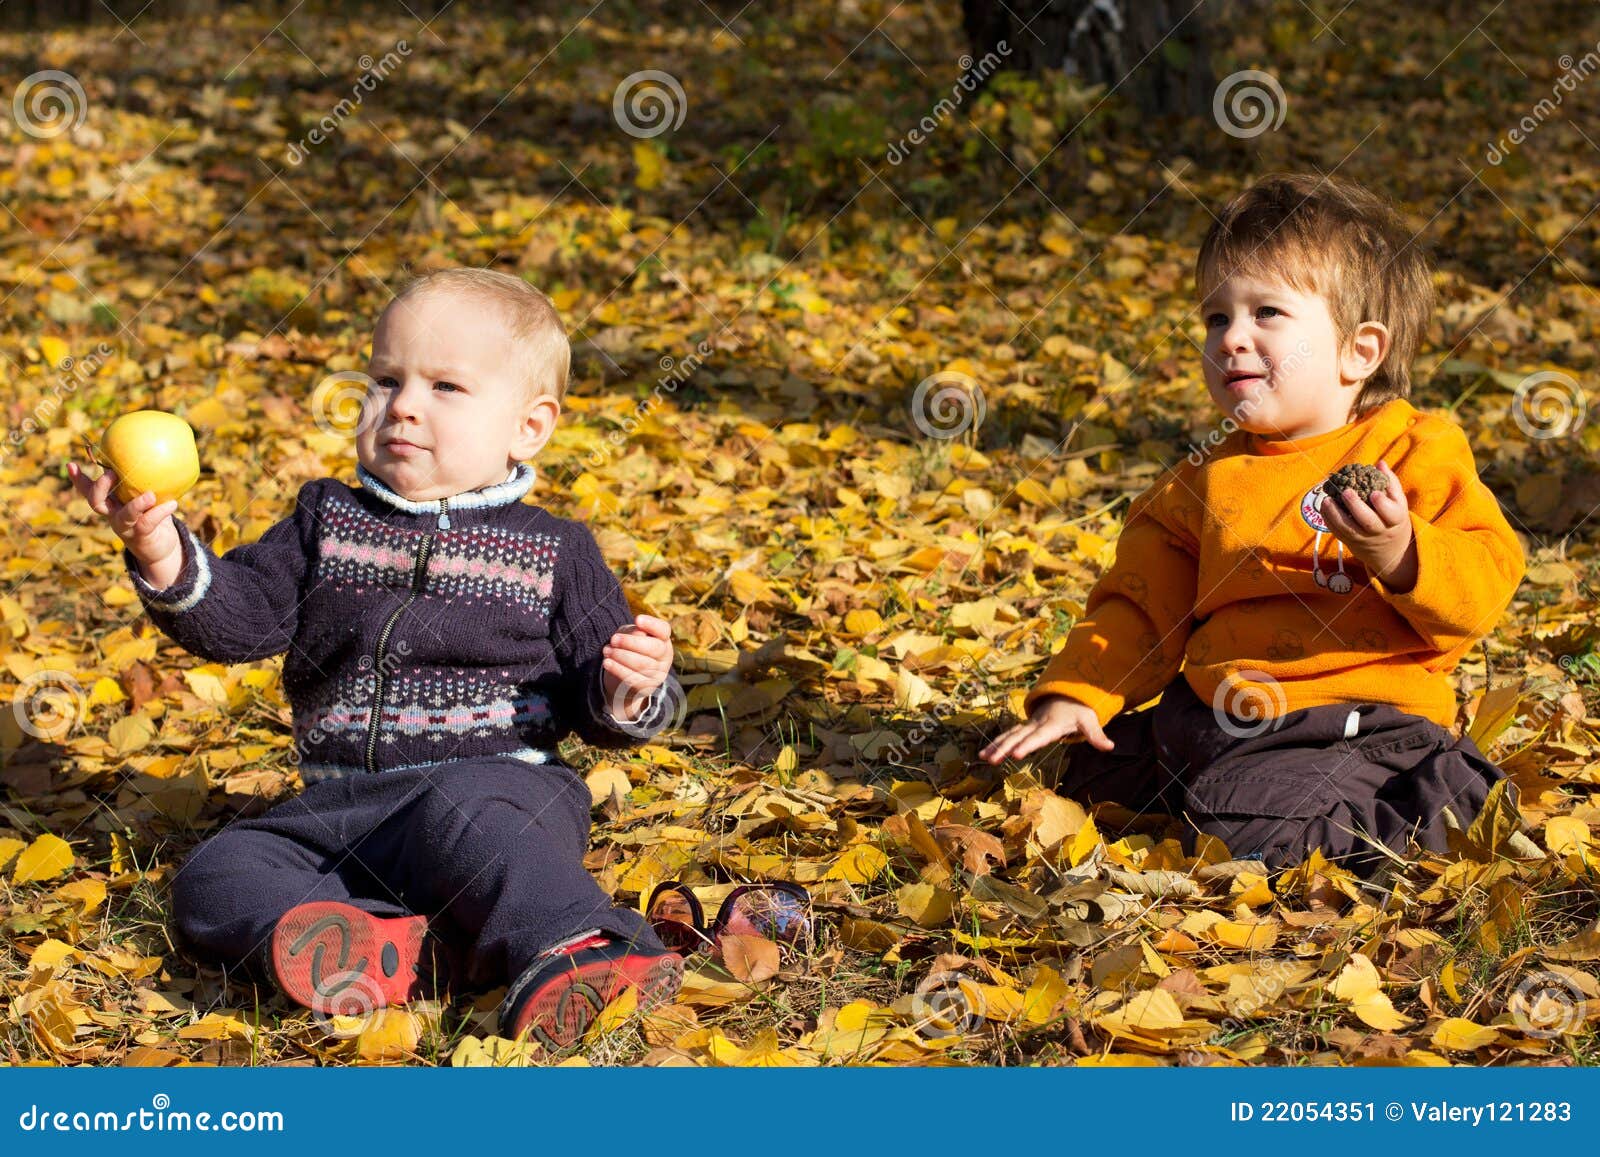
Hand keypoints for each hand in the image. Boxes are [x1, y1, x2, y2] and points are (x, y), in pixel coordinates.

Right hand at [67, 460, 182, 578]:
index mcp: (111, 502)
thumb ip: (149, 478)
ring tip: (148, 495)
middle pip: (97, 502)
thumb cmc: (154, 513)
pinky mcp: (141, 536)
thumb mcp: (150, 494)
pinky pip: (149, 522)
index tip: (70, 464)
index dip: (78, 479)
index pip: (89, 490)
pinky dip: (160, 512)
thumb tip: (160, 448)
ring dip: (136, 505)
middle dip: (100, 487)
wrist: (160, 546)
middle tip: (109, 472)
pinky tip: (173, 503)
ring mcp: (126, 526)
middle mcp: (113, 514)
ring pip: (124, 515)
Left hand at [601, 614, 673, 720]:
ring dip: (621, 656)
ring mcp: (658, 673)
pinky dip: (618, 669)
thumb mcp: (630, 635)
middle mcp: (665, 656)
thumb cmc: (628, 648)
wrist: (624, 675)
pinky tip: (607, 663)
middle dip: (631, 642)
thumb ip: (635, 632)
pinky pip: (633, 678)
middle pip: (653, 648)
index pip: (663, 630)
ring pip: (642, 664)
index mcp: (663, 639)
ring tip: (607, 650)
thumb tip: (638, 633)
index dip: (652, 624)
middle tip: (613, 639)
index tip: (637, 619)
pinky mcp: (647, 687)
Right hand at [979, 694, 1113, 763]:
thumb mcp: (1089, 720)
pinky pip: (1008, 736)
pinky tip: (985, 754)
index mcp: (1051, 725)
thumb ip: (1097, 735)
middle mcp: (1036, 725)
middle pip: (1018, 737)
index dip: (1027, 745)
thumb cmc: (1078, 710)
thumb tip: (1110, 746)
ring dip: (995, 746)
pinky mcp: (1024, 729)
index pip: (1038, 737)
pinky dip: (996, 743)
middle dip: (1003, 748)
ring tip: (983, 758)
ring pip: (1009, 735)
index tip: (1015, 754)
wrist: (1066, 694)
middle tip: (991, 759)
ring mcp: (1028, 726)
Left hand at [1319, 458, 1417, 591]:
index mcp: (1394, 519)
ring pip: (1348, 529)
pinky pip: (1338, 533)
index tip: (1374, 492)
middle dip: (1356, 507)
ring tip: (1326, 500)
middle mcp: (1379, 531)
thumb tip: (1379, 463)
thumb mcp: (1398, 502)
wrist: (1389, 548)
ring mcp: (1363, 538)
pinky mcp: (1350, 542)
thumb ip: (1390, 483)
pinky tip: (1323, 507)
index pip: (1390, 513)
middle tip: (1346, 491)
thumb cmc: (1392, 517)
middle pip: (1368, 522)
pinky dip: (1329, 520)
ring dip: (1335, 515)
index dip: (1382, 504)